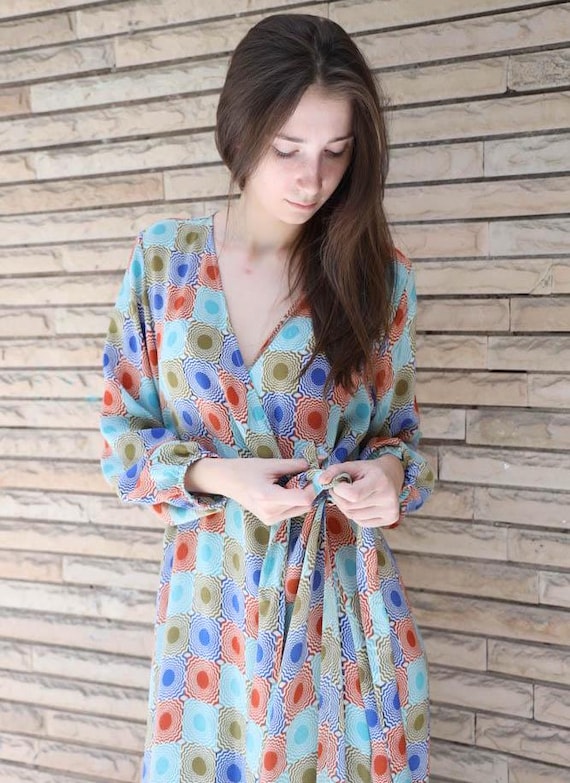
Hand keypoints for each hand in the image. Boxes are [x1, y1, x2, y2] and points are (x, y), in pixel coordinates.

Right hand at [185, 457, 315, 525]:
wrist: (227, 481)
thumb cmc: (246, 469)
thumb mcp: (270, 464)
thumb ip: (294, 465)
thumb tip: (313, 465)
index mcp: (269, 497)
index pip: (304, 499)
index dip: (314, 487)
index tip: (315, 474)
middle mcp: (270, 513)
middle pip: (305, 505)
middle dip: (310, 490)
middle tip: (306, 475)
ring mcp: (270, 519)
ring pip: (301, 509)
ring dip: (303, 496)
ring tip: (293, 481)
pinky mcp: (270, 521)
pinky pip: (292, 512)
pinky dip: (295, 501)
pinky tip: (286, 490)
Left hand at [319, 455, 404, 527]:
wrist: (392, 475)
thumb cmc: (369, 470)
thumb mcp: (353, 465)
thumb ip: (334, 471)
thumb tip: (320, 482)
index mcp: (380, 481)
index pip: (353, 494)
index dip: (339, 490)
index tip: (337, 483)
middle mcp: (388, 498)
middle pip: (350, 507)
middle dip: (339, 498)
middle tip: (340, 489)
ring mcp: (391, 511)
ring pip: (353, 516)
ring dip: (345, 507)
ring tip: (350, 496)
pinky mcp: (391, 520)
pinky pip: (361, 522)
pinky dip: (355, 514)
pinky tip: (360, 504)